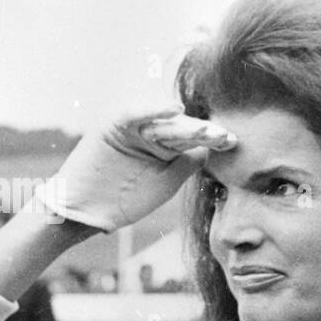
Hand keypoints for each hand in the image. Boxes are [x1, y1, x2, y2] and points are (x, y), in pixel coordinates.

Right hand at [36, 108, 237, 232]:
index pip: (192, 138)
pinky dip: (153, 110)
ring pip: (164, 123)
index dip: (212, 139)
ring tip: (210, 130)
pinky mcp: (114, 125)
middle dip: (205, 133)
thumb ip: (186, 163)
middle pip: (182, 129)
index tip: (234, 143)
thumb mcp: (166, 182)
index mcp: (162, 144)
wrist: (85, 211)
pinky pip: (136, 114)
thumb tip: (210, 149)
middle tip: (228, 137)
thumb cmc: (124, 199)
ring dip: (187, 126)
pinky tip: (174, 109)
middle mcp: (149, 132)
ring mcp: (132, 127)